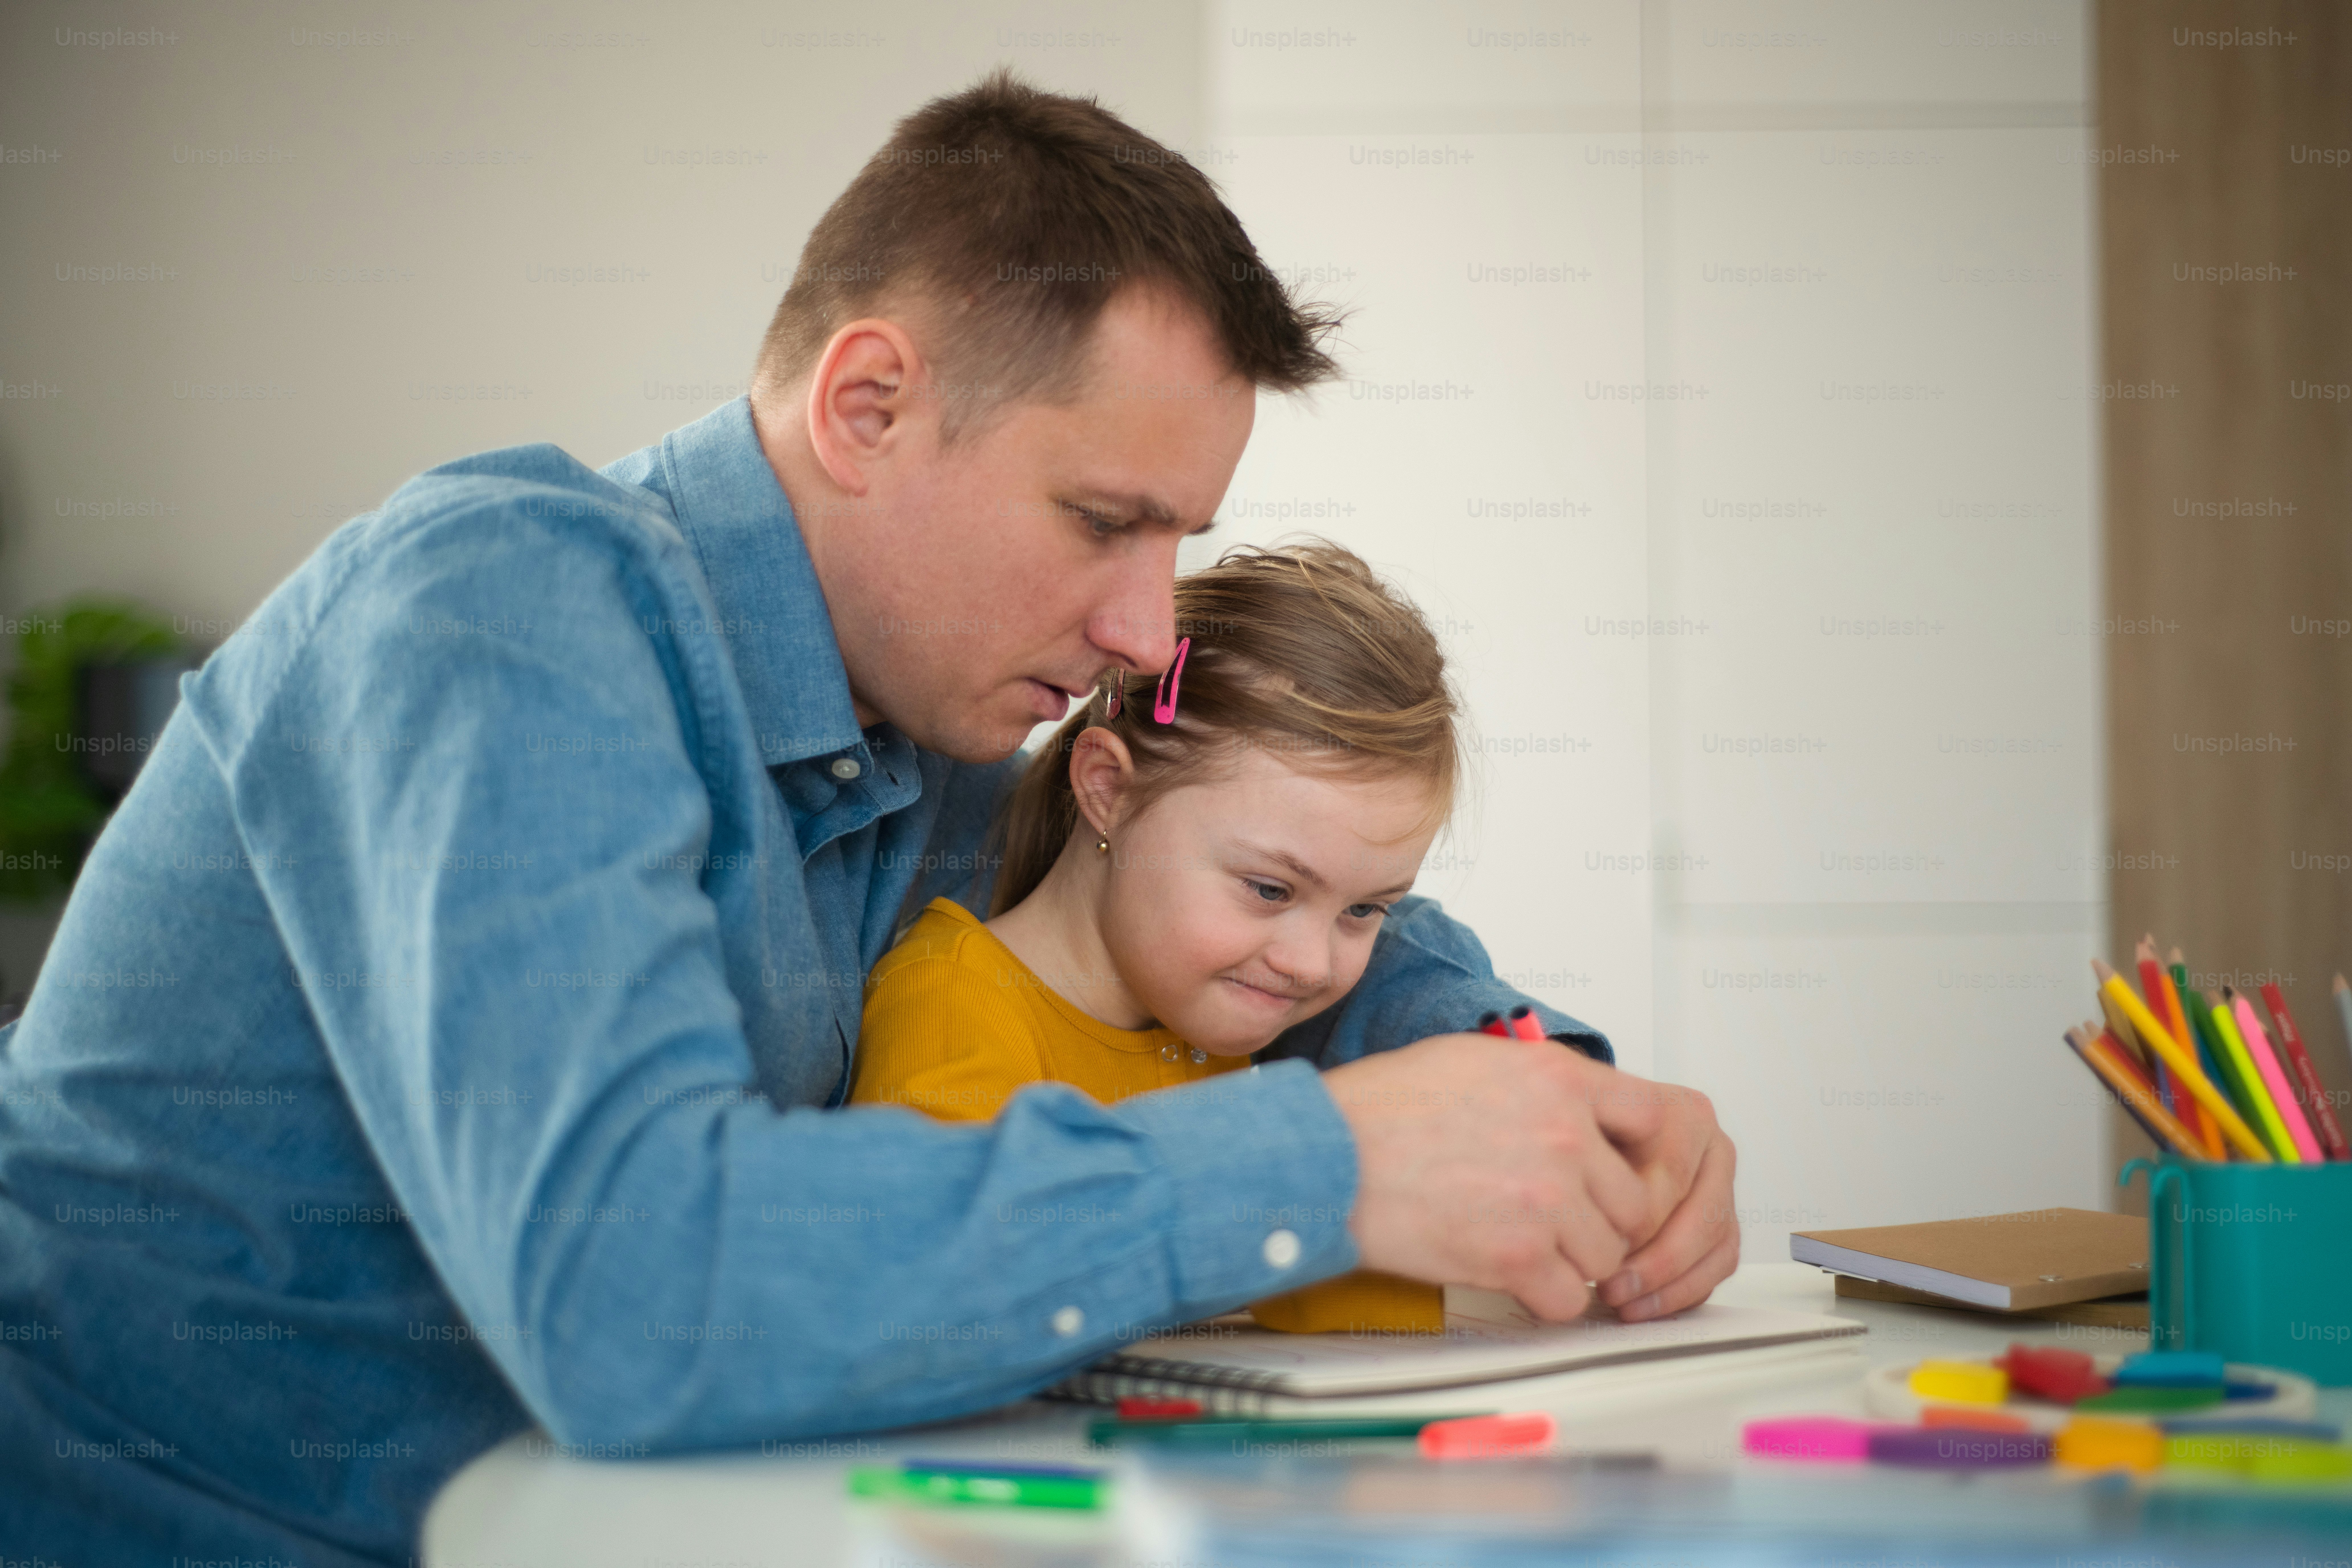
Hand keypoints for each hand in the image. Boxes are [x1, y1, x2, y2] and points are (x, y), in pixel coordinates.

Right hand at [1320, 1033, 1657, 1321]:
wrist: (1329, 1154)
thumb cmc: (1384, 1108)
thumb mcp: (1475, 1060)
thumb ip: (1540, 1081)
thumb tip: (1576, 1107)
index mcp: (1557, 1079)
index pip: (1652, 1121)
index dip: (1636, 1156)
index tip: (1612, 1174)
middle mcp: (1564, 1135)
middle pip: (1633, 1203)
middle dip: (1598, 1220)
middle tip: (1554, 1221)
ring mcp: (1546, 1199)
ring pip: (1605, 1256)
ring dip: (1570, 1261)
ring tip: (1521, 1245)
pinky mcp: (1517, 1256)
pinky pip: (1567, 1299)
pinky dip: (1542, 1298)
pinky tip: (1508, 1275)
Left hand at [1589, 1069, 1738, 1321]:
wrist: (1586, 1131)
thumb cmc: (1579, 1127)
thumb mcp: (1578, 1121)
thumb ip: (1590, 1153)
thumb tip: (1591, 1213)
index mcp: (1689, 1116)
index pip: (1673, 1178)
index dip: (1636, 1219)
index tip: (1599, 1241)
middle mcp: (1714, 1151)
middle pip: (1702, 1218)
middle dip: (1655, 1261)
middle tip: (1612, 1283)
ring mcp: (1721, 1191)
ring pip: (1715, 1248)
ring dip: (1668, 1284)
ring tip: (1621, 1299)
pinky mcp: (1720, 1227)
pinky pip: (1716, 1268)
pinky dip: (1680, 1293)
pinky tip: (1642, 1304)